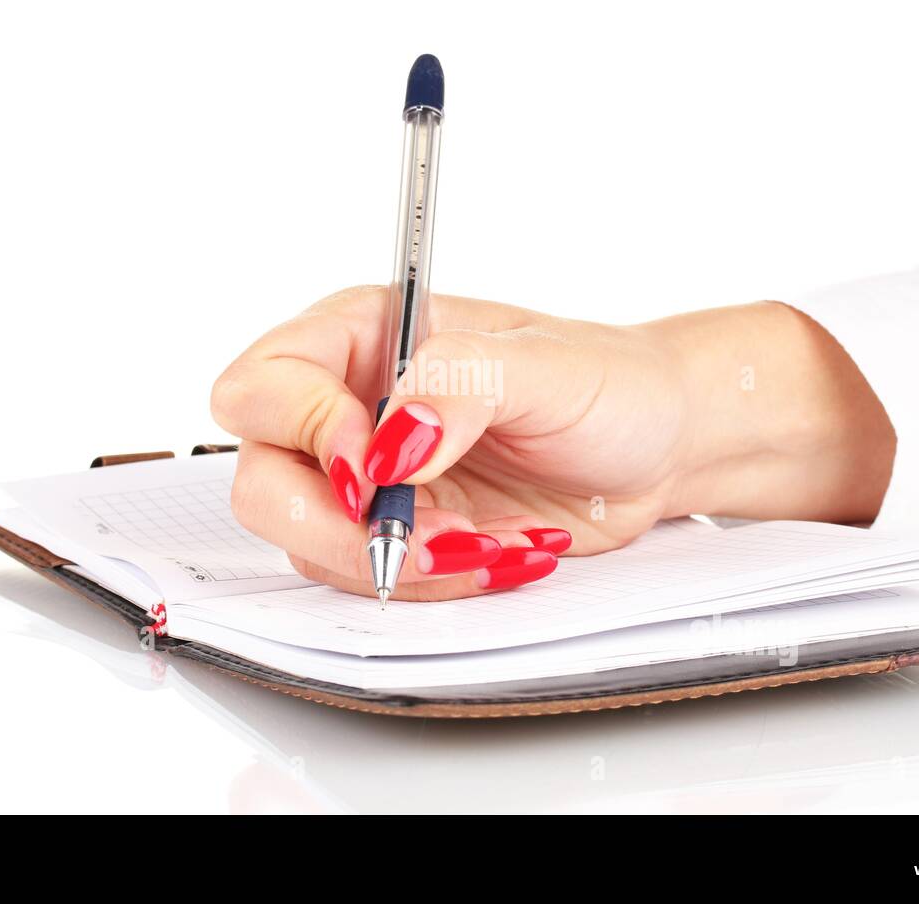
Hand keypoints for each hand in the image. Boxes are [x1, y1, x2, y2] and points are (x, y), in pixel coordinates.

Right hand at [211, 287, 893, 599]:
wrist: (654, 448)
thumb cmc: (608, 382)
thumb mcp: (547, 366)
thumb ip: (459, 383)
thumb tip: (390, 440)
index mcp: (364, 336)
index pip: (267, 386)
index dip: (305, 433)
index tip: (376, 468)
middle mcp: (351, 406)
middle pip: (263, 478)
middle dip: (335, 525)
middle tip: (420, 534)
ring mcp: (371, 480)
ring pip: (310, 542)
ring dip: (395, 561)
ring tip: (486, 542)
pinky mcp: (401, 535)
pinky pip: (370, 578)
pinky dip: (429, 582)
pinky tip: (493, 553)